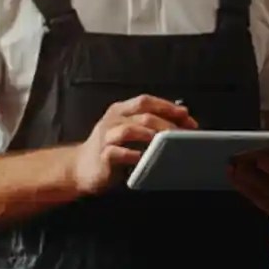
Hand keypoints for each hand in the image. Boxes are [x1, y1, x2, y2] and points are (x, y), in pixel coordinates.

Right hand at [69, 94, 198, 194]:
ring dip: (151, 135)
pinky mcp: (102, 156)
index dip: (167, 106)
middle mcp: (113, 119)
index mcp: (121, 110)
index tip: (187, 117)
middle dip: (166, 123)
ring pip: (130, 129)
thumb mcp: (129, 130)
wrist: (81, 167)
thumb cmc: (111, 148)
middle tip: (185, 134)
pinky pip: (117, 152)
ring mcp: (106, 137)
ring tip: (167, 143)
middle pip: (142, 115)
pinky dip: (132, 154)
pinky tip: (144, 158)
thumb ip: (150, 123)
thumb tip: (183, 119)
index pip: (146, 101)